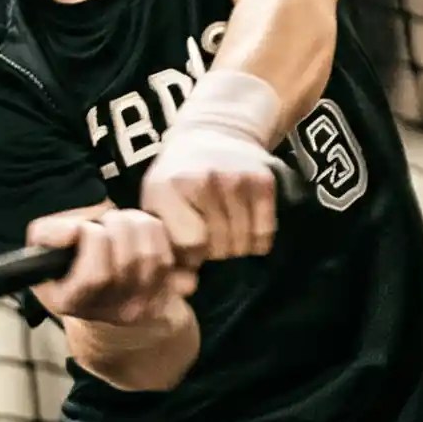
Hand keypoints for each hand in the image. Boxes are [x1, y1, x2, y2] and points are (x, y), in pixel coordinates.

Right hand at [27, 209, 197, 325]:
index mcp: (73, 303)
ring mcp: (140, 306)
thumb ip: (47, 235)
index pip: (96, 275)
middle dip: (114, 226)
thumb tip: (73, 233)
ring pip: (149, 254)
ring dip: (133, 225)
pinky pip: (165, 252)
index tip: (83, 228)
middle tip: (101, 223)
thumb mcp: (43, 247)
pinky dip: (151, 232)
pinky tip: (134, 232)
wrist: (96, 280)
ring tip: (117, 225)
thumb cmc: (67, 259)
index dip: (91, 237)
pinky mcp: (163, 293)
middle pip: (127, 260)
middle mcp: (108, 313)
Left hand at [139, 130, 279, 265]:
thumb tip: (186, 289)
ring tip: (224, 225)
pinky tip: (243, 219)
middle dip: (214, 249)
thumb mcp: (157, 207)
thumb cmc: (177, 180)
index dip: (191, 253)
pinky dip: (257, 237)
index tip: (188, 242)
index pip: (191, 244)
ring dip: (236, 244)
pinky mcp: (263, 180)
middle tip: (208, 229)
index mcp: (168, 188)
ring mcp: (236, 178)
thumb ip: (165, 250)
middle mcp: (203, 180)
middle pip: (220, 247)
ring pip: (244, 244)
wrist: (214, 132)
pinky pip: (265, 235)